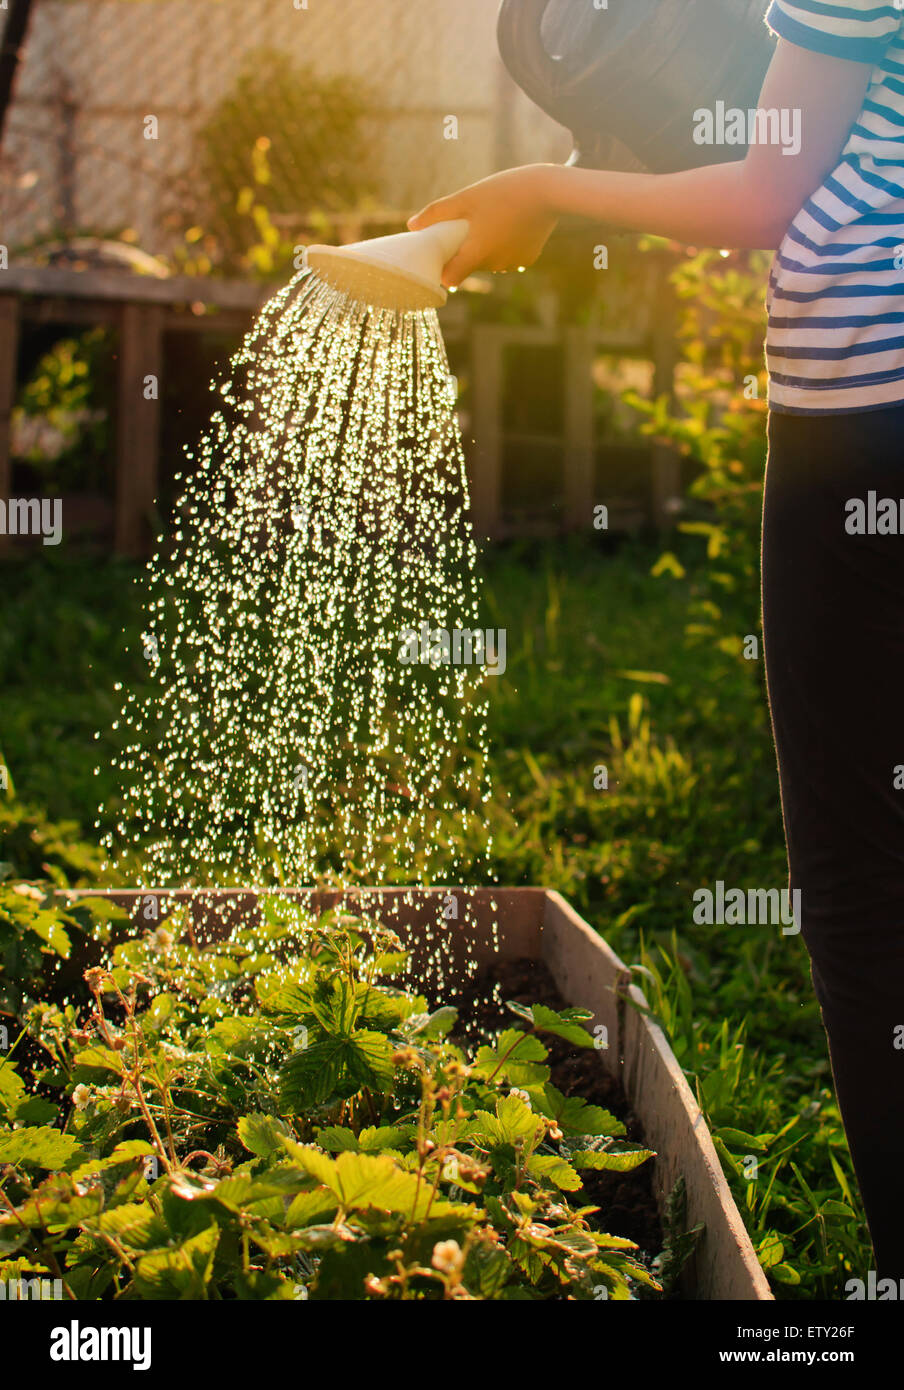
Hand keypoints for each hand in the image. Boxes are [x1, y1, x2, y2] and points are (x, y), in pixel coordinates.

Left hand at [407, 164, 560, 288]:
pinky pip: (510, 257)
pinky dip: (506, 246)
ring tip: (491, 222)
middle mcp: (495, 265)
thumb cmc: (503, 191)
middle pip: (471, 266)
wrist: (549, 190)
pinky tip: (510, 226)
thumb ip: (437, 213)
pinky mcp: (529, 259)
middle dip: (465, 252)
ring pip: (491, 261)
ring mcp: (514, 264)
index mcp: (477, 253)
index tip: (439, 260)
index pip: (451, 279)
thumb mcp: (467, 198)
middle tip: (465, 228)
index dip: (442, 271)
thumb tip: (411, 226)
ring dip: (486, 248)